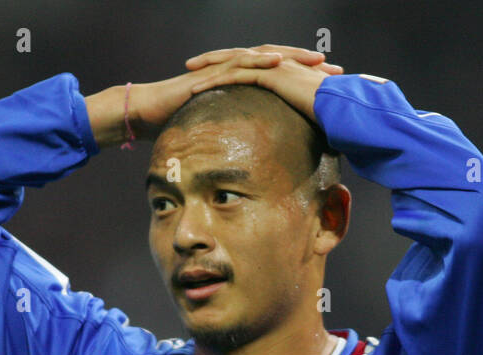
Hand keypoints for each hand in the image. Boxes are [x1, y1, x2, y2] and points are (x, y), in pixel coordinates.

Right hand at [86, 46, 340, 147]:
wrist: (145, 116)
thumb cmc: (178, 129)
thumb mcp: (217, 139)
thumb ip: (237, 145)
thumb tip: (256, 170)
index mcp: (241, 86)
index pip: (280, 80)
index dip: (306, 83)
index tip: (333, 90)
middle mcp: (235, 72)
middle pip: (278, 63)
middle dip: (307, 65)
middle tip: (337, 70)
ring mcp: (222, 69)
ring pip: (262, 57)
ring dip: (290, 56)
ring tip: (315, 59)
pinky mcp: (209, 73)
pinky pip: (236, 64)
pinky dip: (256, 60)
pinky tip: (275, 61)